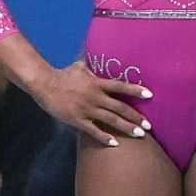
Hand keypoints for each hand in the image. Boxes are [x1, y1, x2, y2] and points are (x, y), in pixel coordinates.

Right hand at [33, 60, 150, 147]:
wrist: (45, 85)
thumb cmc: (63, 74)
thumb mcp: (80, 66)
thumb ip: (94, 64)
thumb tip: (102, 53)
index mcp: (96, 83)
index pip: (120, 86)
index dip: (135, 90)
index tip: (150, 95)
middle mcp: (94, 97)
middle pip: (119, 108)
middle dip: (135, 117)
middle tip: (149, 126)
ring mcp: (86, 110)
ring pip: (110, 120)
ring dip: (126, 128)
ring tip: (140, 135)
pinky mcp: (77, 120)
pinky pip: (93, 131)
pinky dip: (104, 137)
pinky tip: (115, 143)